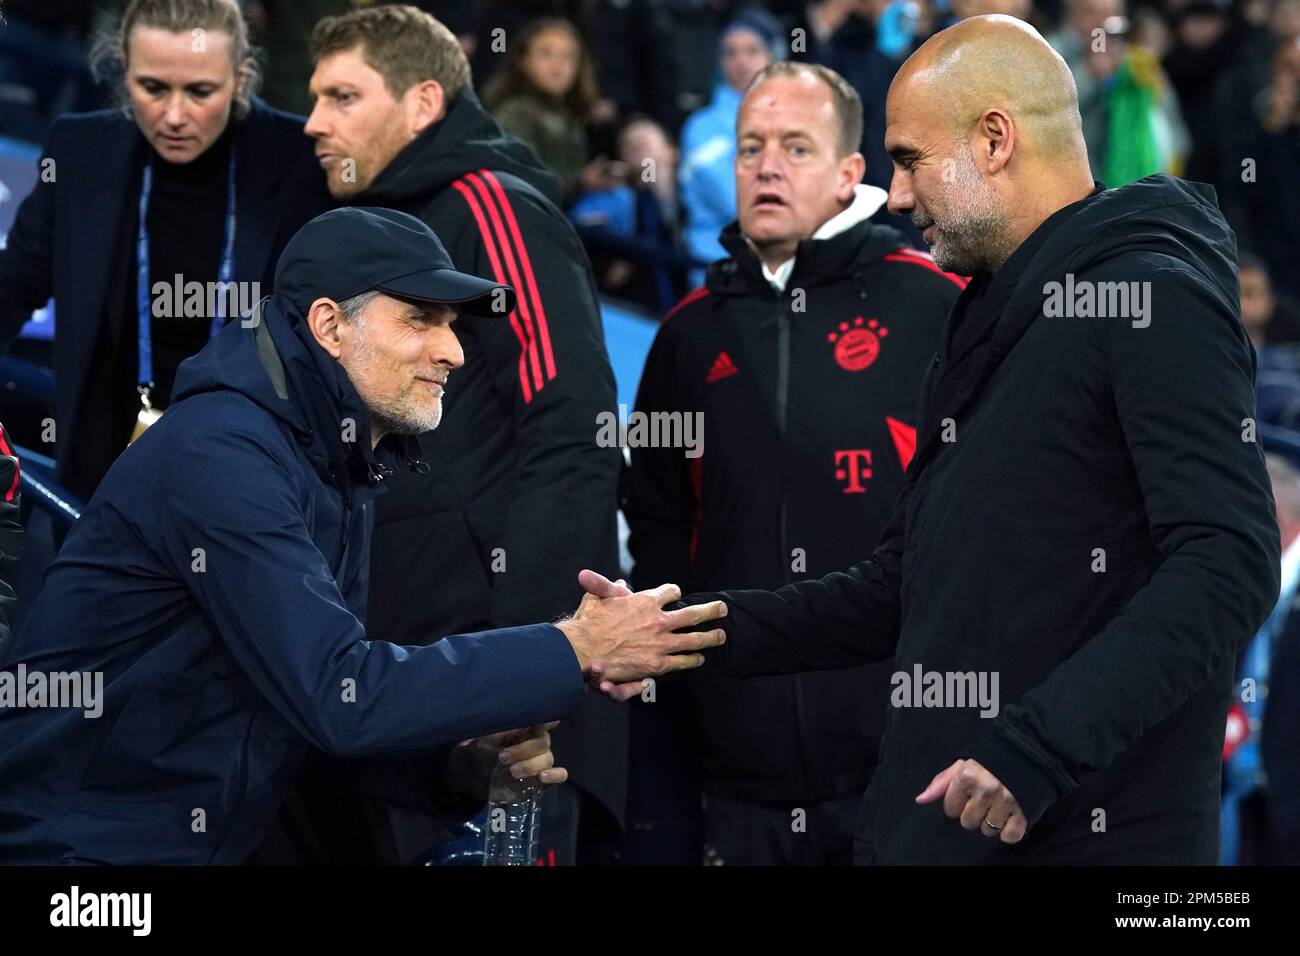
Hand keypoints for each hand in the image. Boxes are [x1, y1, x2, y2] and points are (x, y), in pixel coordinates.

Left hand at [443, 723, 566, 799]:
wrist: (474, 777)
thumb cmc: (481, 751)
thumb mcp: (487, 739)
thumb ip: (505, 730)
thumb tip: (523, 722)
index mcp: (526, 728)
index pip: (544, 720)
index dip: (547, 721)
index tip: (544, 723)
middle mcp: (537, 742)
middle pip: (543, 742)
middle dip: (523, 750)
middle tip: (502, 758)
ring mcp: (541, 760)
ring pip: (548, 759)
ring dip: (531, 765)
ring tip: (513, 772)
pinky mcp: (542, 779)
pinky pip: (560, 774)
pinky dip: (555, 775)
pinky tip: (542, 777)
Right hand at [557, 570, 726, 683]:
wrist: (583, 651)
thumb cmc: (588, 623)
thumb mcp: (597, 596)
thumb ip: (608, 587)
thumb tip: (620, 582)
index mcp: (645, 600)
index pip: (669, 592)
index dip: (674, 592)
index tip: (677, 594)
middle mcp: (658, 620)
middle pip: (693, 614)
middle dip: (710, 610)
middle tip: (722, 609)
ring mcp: (661, 643)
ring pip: (694, 639)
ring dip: (710, 637)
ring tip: (721, 635)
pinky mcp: (657, 664)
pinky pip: (681, 661)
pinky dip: (692, 659)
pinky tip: (700, 658)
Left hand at [915, 758, 1027, 843]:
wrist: (1027, 753)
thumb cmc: (990, 760)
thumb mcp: (963, 765)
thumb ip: (941, 783)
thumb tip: (920, 800)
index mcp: (967, 776)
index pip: (950, 809)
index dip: (958, 804)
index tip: (968, 795)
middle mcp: (986, 788)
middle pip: (967, 822)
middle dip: (974, 814)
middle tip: (984, 801)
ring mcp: (1006, 801)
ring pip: (987, 830)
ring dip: (991, 823)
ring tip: (998, 806)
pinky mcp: (1024, 812)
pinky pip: (1010, 836)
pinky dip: (1009, 831)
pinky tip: (1010, 817)